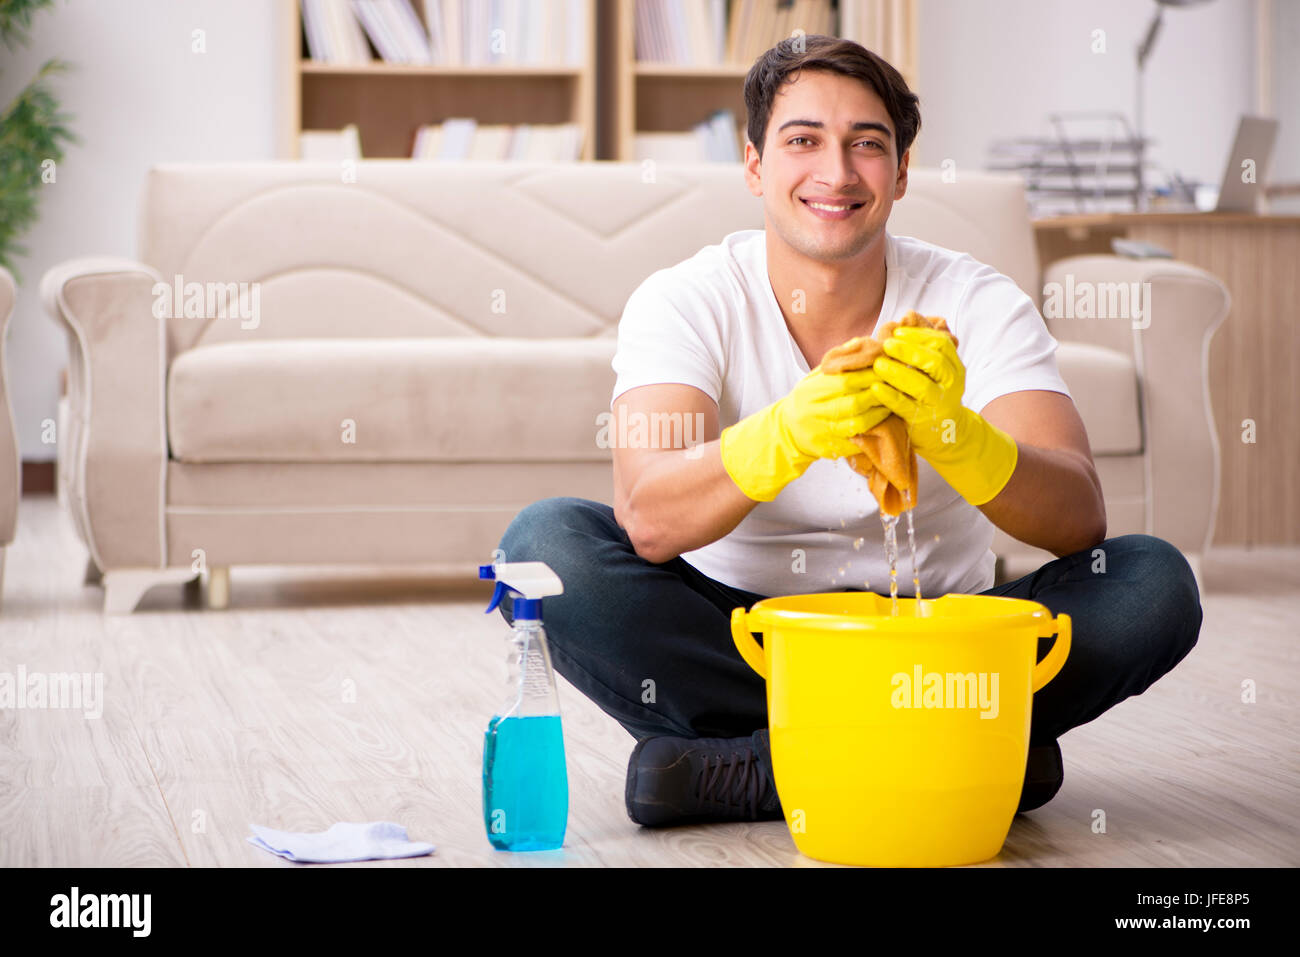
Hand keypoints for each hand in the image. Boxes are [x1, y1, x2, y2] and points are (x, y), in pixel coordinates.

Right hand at [720, 365, 891, 501]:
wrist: (788, 430)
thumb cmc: (808, 398)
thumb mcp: (816, 375)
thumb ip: (839, 359)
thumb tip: (863, 342)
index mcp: (811, 391)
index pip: (845, 380)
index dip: (870, 374)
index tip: (888, 366)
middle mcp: (814, 412)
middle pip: (853, 402)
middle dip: (879, 393)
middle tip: (898, 384)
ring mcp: (821, 433)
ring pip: (857, 423)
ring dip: (879, 413)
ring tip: (893, 402)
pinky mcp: (828, 449)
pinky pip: (855, 441)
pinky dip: (872, 431)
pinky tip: (884, 423)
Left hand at [870, 325, 1018, 505]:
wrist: (948, 434)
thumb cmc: (933, 396)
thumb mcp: (935, 373)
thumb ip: (922, 352)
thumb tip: (901, 322)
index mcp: (955, 368)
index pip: (942, 344)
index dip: (919, 336)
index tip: (898, 332)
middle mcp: (951, 384)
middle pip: (935, 362)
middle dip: (909, 351)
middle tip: (887, 345)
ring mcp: (939, 404)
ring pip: (921, 385)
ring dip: (898, 373)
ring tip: (878, 365)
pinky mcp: (923, 421)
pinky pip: (906, 406)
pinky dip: (890, 396)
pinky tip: (876, 388)